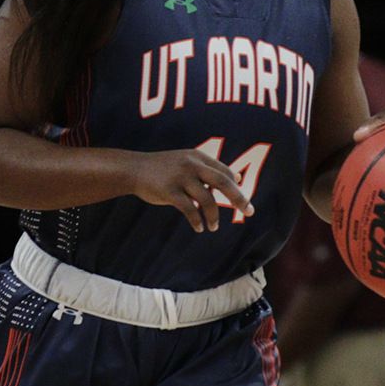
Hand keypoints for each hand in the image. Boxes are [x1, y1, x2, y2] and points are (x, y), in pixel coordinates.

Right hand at [131, 149, 252, 232]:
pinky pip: (189, 209)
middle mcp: (192, 165)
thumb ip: (207, 169)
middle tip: (250, 211)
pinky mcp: (169, 191)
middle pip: (222, 182)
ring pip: (207, 199)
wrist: (134, 169)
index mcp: (198, 157)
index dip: (235, 185)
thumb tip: (235, 179)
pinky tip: (199, 228)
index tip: (242, 197)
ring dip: (214, 216)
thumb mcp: (186, 161)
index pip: (224, 171)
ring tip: (214, 227)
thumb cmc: (163, 168)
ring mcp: (180, 177)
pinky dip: (197, 220)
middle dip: (239, 198)